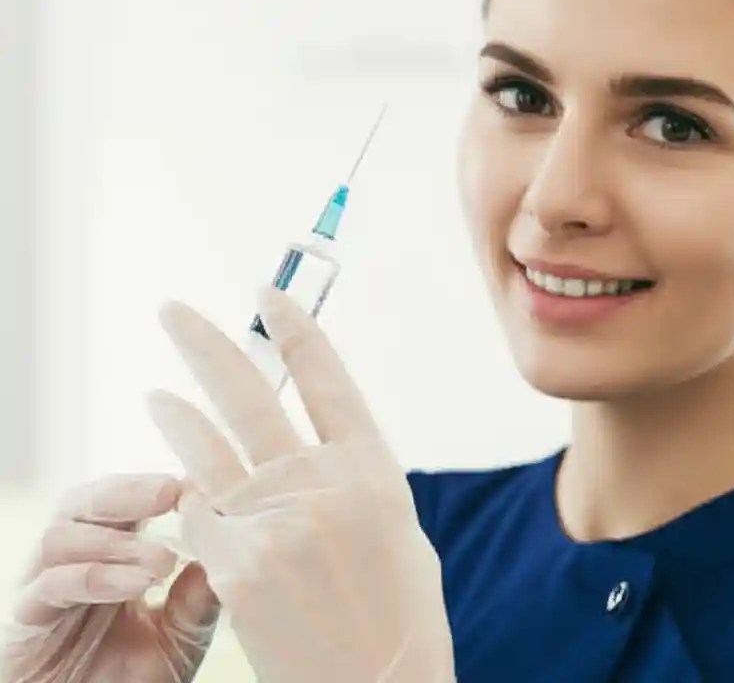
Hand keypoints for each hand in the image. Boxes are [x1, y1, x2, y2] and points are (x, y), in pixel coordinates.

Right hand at [1, 474, 220, 682]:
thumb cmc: (132, 679)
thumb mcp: (180, 636)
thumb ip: (198, 598)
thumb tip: (227, 549)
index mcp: (107, 557)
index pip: (119, 502)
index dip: (151, 485)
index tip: (194, 481)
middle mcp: (69, 564)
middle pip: (81, 503)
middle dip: (127, 491)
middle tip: (171, 493)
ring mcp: (43, 590)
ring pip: (60, 536)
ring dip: (117, 542)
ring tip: (163, 561)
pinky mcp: (25, 622)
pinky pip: (50, 585)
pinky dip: (95, 577)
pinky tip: (136, 585)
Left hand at [146, 287, 454, 682]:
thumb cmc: (397, 616)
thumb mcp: (397, 533)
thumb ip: (350, 484)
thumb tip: (310, 454)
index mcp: (374, 471)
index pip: (326, 379)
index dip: (293, 331)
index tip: (267, 295)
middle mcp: (322, 487)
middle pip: (250, 394)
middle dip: (206, 345)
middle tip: (172, 311)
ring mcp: (271, 524)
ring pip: (205, 450)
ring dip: (176, 415)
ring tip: (156, 391)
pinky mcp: (230, 565)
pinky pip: (198, 518)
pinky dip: (194, 504)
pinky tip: (189, 495)